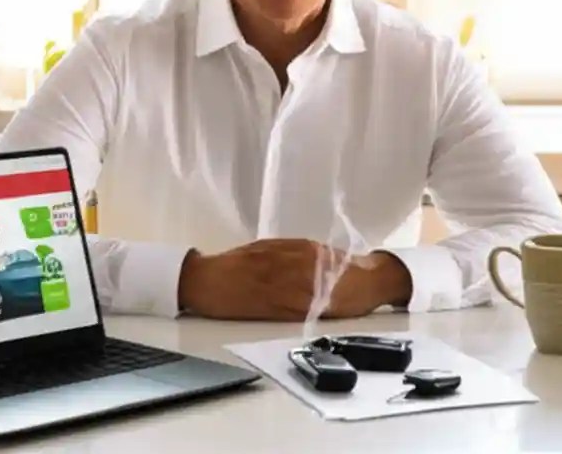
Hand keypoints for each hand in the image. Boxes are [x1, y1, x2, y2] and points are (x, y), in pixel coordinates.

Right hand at [177, 238, 411, 320]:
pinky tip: (326, 311)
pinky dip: (311, 307)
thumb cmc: (227, 268)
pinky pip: (293, 305)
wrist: (200, 280)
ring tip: (352, 297)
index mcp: (274, 249)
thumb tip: (310, 258)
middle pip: (315, 268)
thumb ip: (282, 254)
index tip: (352, 263)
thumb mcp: (257, 253)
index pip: (311, 251)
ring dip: (331, 292)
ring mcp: (270, 283)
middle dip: (339, 275)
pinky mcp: (264, 303)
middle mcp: (275, 263)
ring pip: (308, 286)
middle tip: (360, 281)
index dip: (334, 258)